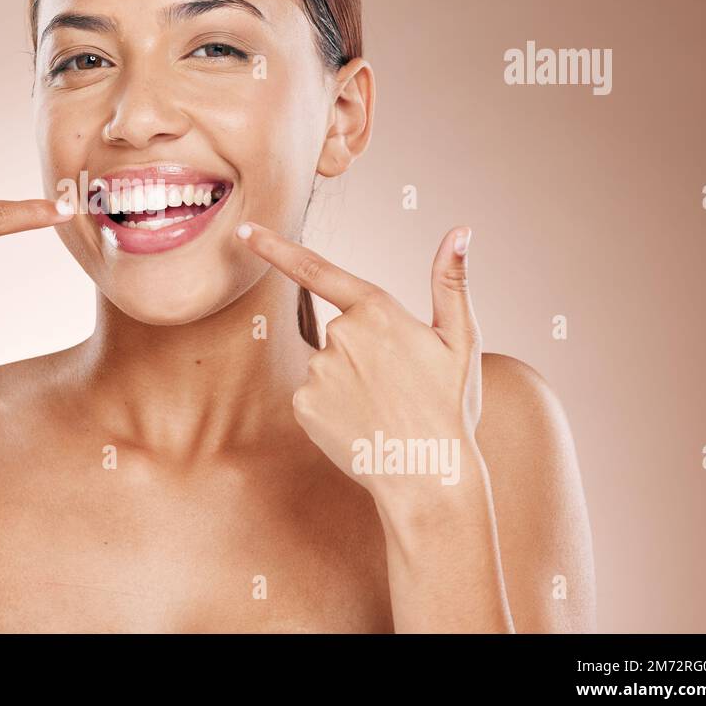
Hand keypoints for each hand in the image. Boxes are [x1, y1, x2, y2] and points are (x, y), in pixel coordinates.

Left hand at [236, 221, 481, 508]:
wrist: (428, 475)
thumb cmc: (449, 406)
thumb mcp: (460, 340)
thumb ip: (451, 281)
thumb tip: (461, 230)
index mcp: (377, 310)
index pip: (317, 270)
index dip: (275, 247)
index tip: (244, 230)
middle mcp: (340, 335)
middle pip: (338, 332)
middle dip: (363, 352)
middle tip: (397, 386)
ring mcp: (318, 370)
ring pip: (327, 365)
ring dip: (349, 382)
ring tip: (383, 409)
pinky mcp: (303, 404)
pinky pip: (313, 395)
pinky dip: (333, 407)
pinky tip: (360, 423)